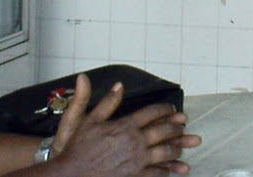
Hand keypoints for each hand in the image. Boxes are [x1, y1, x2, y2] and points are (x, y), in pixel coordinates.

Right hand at [48, 74, 200, 174]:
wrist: (70, 174)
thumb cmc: (77, 149)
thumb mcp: (89, 121)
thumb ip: (107, 103)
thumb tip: (118, 85)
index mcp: (125, 126)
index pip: (152, 113)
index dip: (165, 110)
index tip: (172, 110)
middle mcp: (134, 142)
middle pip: (163, 132)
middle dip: (176, 128)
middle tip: (182, 127)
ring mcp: (136, 160)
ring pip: (164, 152)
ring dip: (175, 148)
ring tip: (181, 147)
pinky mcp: (134, 176)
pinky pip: (156, 172)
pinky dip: (166, 169)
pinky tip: (171, 168)